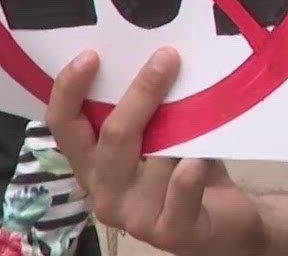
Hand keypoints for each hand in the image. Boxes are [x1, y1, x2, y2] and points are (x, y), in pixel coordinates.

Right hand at [47, 48, 266, 255]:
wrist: (225, 222)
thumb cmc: (184, 169)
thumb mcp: (158, 136)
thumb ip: (144, 110)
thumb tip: (150, 55)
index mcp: (92, 165)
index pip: (63, 126)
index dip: (69, 90)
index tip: (91, 56)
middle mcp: (105, 192)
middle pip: (114, 135)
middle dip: (141, 94)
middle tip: (166, 58)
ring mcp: (135, 217)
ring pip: (155, 159)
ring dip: (182, 131)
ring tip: (204, 113)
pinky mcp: (171, 232)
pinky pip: (180, 188)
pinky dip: (192, 167)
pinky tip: (202, 157)